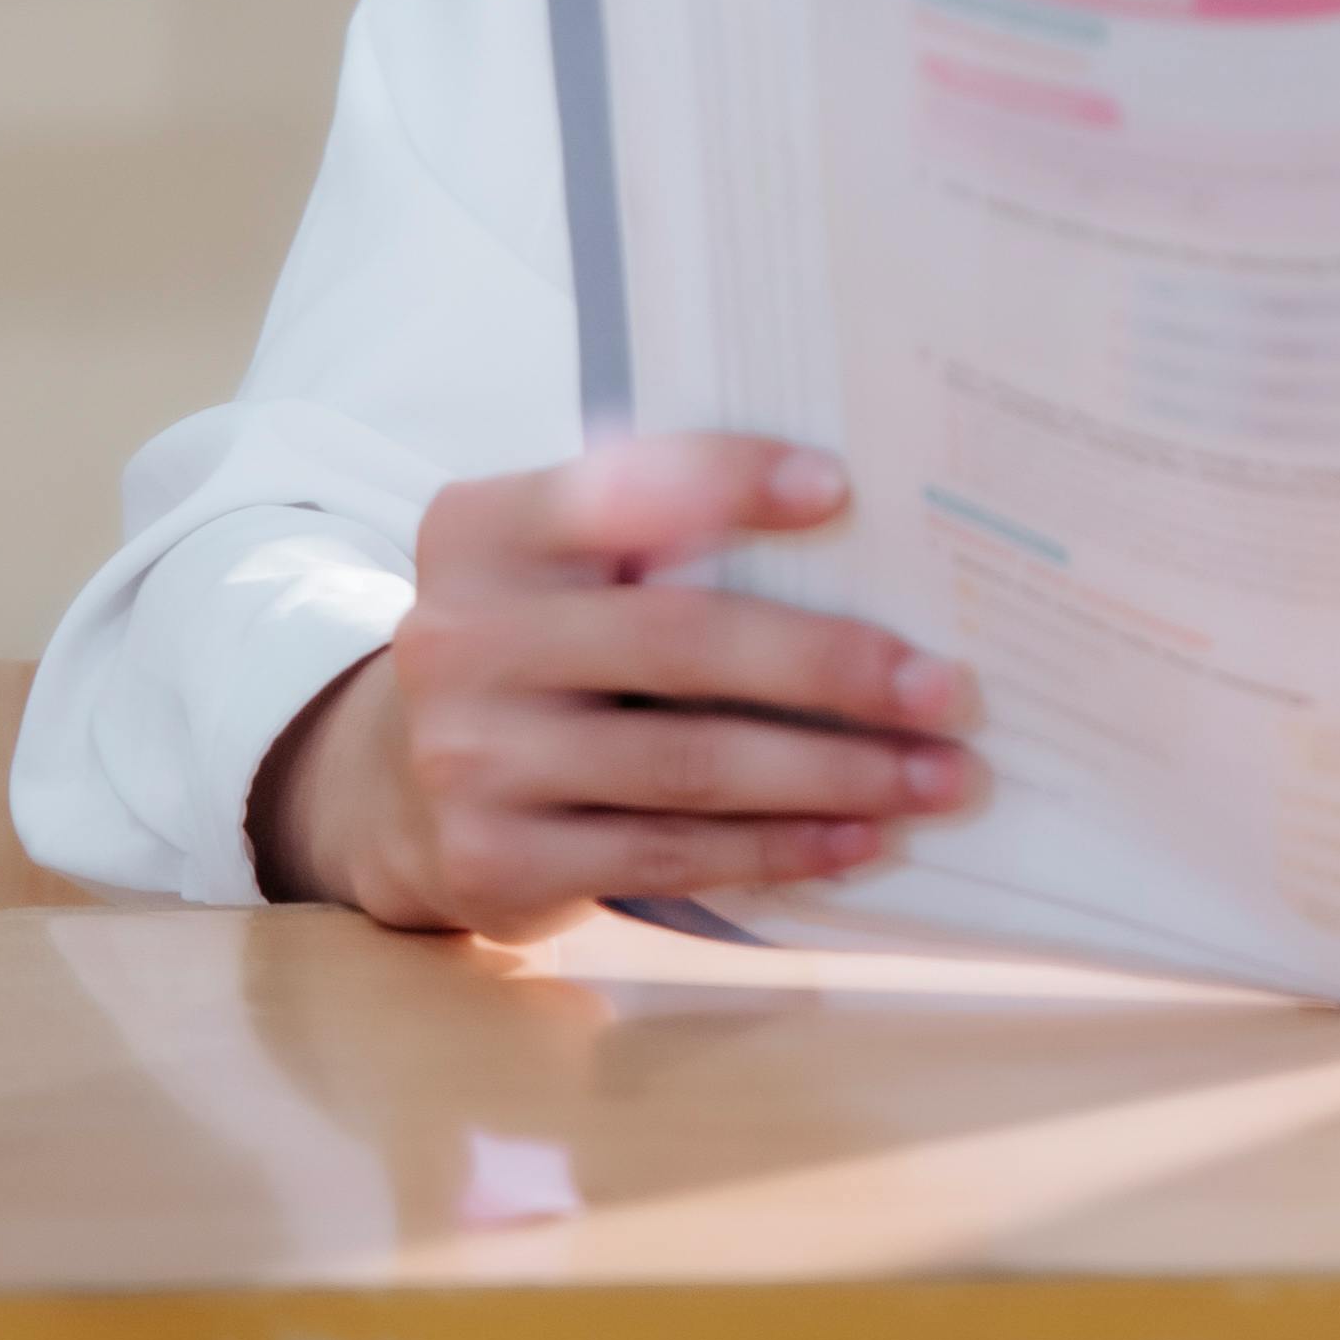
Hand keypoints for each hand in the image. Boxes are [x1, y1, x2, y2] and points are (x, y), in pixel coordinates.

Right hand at [254, 433, 984, 939]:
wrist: (394, 788)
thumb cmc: (536, 648)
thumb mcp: (554, 566)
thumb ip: (652, 529)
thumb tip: (851, 512)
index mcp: (481, 530)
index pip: (619, 487)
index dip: (728, 482)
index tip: (841, 488)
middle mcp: (459, 634)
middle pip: (680, 641)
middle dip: (832, 664)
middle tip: (945, 686)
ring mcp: (468, 755)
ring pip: (690, 764)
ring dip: (835, 772)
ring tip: (938, 776)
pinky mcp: (494, 857)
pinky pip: (668, 853)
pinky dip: (779, 848)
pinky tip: (860, 838)